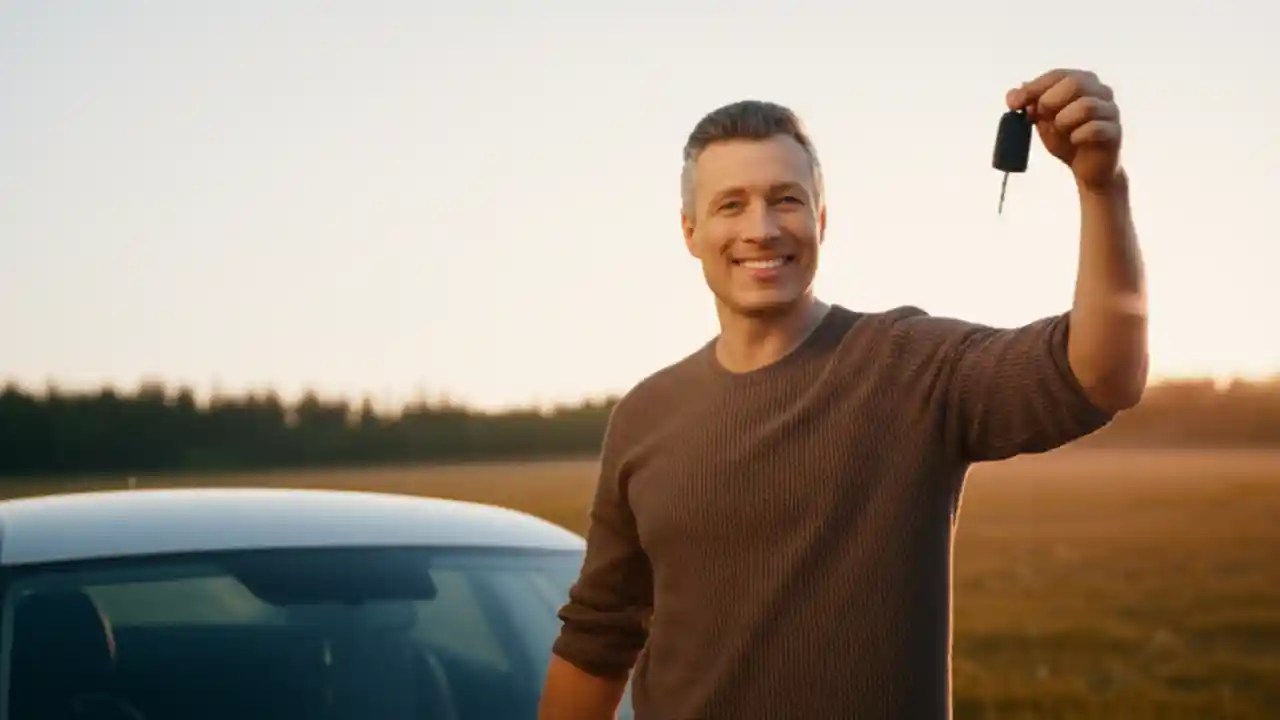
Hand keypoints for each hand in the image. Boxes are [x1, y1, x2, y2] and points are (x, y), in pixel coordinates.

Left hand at [1006, 69, 1121, 190]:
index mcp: (1082, 82)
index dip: (1034, 87)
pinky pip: (1096, 128)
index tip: (1014, 103)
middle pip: (1076, 82)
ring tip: (1060, 131)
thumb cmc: (1066, 138)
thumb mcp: (1042, 121)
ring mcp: (1110, 111)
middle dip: (1051, 100)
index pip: (1057, 75)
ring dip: (1064, 120)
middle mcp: (1100, 91)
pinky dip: (1079, 135)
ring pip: (1087, 105)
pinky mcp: (1114, 132)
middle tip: (1041, 116)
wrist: (1088, 169)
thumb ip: (1029, 106)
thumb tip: (1013, 93)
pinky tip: (1074, 141)